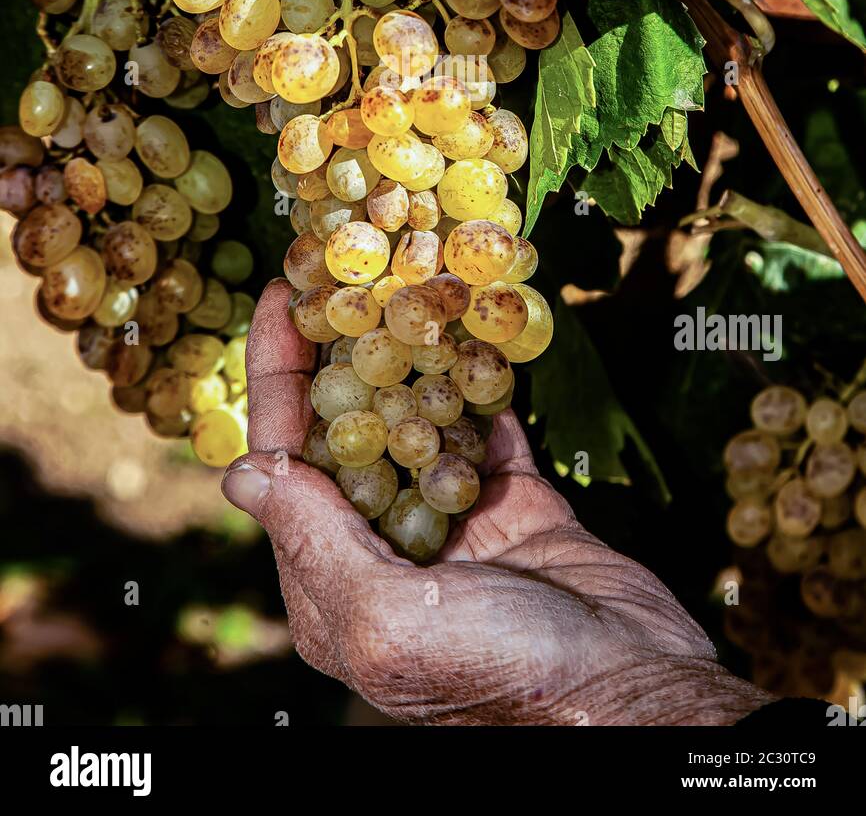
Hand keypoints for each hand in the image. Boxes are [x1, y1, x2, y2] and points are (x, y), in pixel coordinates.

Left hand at [222, 280, 768, 725]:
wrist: (635, 694)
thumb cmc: (503, 672)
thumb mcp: (387, 617)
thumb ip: (314, 541)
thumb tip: (241, 474)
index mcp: (336, 581)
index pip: (287, 460)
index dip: (277, 375)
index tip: (279, 296)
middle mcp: (384, 547)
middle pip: (347, 427)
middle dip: (344, 347)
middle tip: (351, 269)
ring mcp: (453, 523)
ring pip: (418, 418)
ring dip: (414, 353)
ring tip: (413, 280)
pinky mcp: (517, 505)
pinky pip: (488, 428)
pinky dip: (482, 380)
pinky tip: (477, 327)